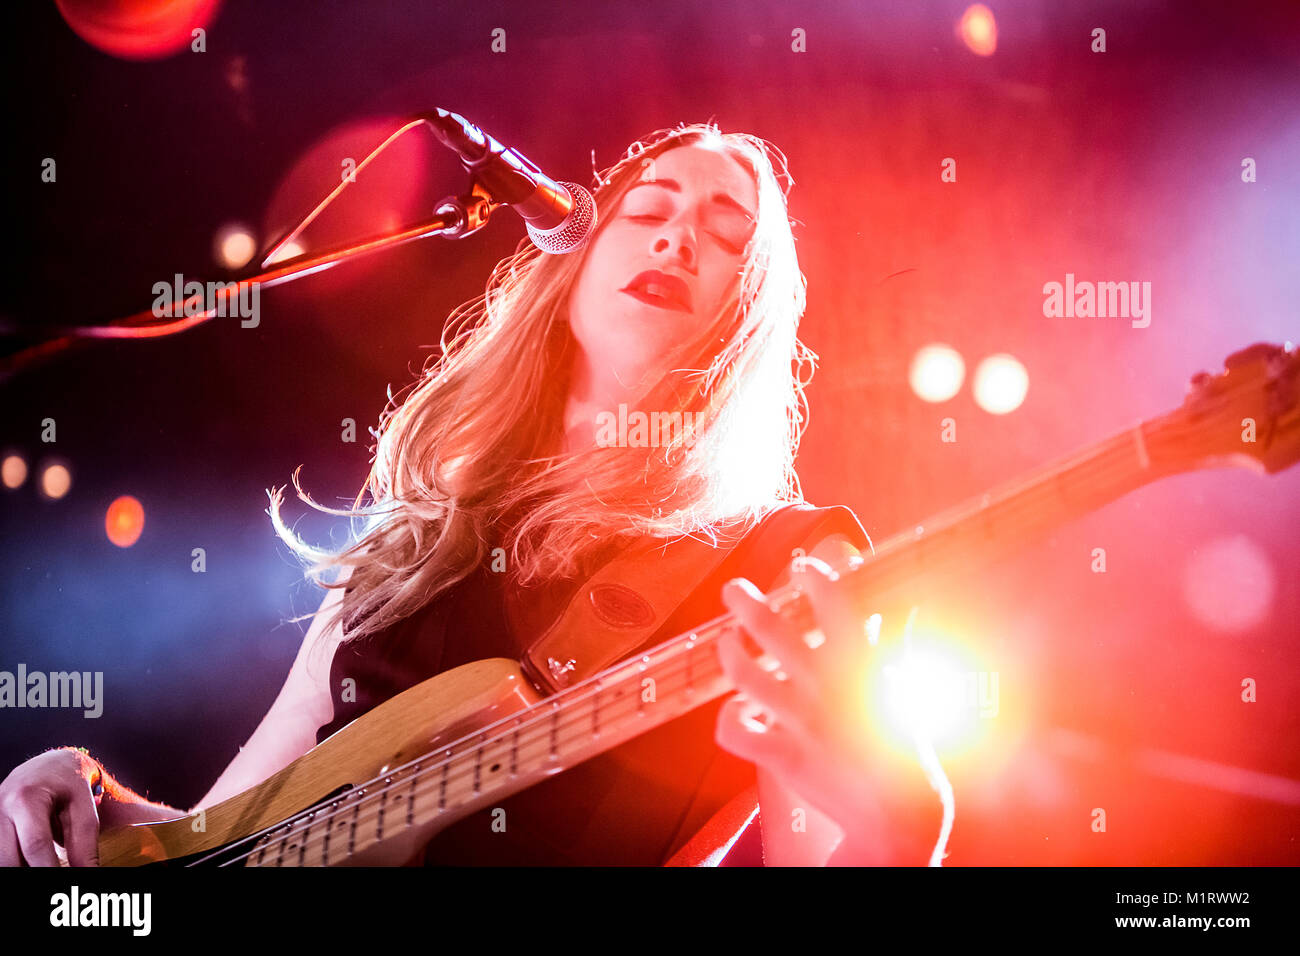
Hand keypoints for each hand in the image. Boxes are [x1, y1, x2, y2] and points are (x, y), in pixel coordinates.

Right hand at [0, 748, 102, 866]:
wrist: (50, 767)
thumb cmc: (70, 787)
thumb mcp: (85, 809)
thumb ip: (85, 845)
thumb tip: (87, 875)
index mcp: (26, 797)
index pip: (35, 844)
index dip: (49, 869)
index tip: (64, 886)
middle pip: (8, 859)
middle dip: (30, 874)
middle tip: (55, 877)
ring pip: (1, 860)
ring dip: (22, 867)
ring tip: (47, 863)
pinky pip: (0, 855)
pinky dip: (15, 862)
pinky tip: (31, 861)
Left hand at [714, 555, 943, 863]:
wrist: (898, 816)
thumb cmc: (904, 748)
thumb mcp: (905, 689)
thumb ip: (895, 645)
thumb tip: (908, 608)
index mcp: (861, 665)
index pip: (834, 602)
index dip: (816, 576)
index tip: (804, 565)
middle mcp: (824, 686)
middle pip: (770, 629)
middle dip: (745, 602)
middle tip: (734, 589)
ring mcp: (799, 721)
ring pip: (742, 674)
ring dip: (728, 654)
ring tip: (726, 642)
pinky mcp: (782, 756)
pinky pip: (735, 731)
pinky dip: (728, 718)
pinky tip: (736, 710)